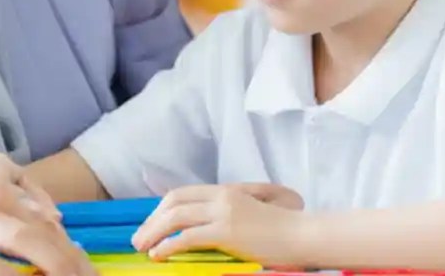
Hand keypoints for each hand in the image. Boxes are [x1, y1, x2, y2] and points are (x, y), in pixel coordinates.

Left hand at [131, 184, 306, 266]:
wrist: (305, 235)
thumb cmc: (284, 227)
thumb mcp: (254, 208)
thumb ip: (230, 209)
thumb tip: (205, 222)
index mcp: (226, 190)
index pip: (182, 193)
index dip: (161, 209)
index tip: (151, 225)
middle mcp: (221, 197)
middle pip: (173, 202)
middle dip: (151, 220)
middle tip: (139, 238)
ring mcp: (224, 213)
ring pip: (175, 217)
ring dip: (153, 232)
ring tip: (142, 248)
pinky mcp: (227, 232)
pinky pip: (187, 237)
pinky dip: (168, 245)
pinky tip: (159, 254)